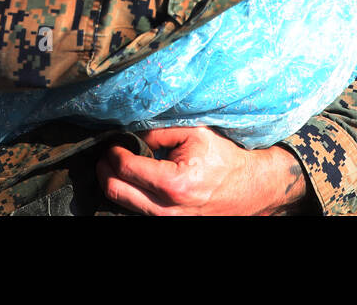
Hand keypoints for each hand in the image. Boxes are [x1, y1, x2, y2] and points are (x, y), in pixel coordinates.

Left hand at [96, 126, 308, 215]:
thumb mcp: (195, 133)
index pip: (126, 168)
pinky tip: (133, 179)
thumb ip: (158, 131)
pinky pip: (138, 211)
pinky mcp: (171, 223)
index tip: (113, 142)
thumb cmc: (224, 157)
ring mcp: (169, 221)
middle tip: (106, 154)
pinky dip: (130, 194)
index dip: (113, 152)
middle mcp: (168, 209)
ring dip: (114, 183)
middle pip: (116, 191)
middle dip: (105, 170)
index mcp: (174, 183)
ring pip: (123, 205)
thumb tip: (130, 134)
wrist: (251, 187)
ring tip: (116, 165)